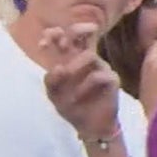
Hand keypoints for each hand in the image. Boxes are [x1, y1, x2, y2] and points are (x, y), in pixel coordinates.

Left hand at [42, 22, 119, 137]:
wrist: (89, 127)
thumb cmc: (72, 107)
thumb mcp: (53, 94)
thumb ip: (51, 80)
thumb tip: (59, 68)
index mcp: (70, 60)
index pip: (65, 38)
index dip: (54, 35)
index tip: (43, 44)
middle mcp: (86, 60)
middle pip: (86, 33)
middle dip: (77, 29)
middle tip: (65, 42)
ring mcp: (101, 68)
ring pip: (90, 55)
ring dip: (73, 66)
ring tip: (65, 79)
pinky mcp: (112, 80)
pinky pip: (98, 76)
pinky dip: (84, 86)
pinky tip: (76, 97)